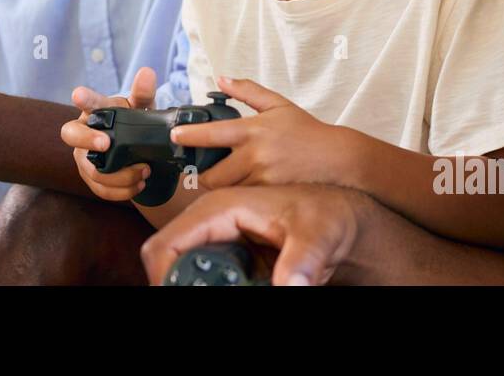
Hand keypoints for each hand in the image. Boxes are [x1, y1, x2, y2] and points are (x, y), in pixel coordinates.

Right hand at [59, 67, 157, 201]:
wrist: (141, 153)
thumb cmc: (134, 123)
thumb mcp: (141, 109)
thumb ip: (143, 93)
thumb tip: (147, 73)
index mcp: (96, 111)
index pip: (87, 102)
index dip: (82, 98)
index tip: (78, 94)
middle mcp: (84, 132)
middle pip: (70, 134)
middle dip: (86, 139)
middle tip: (106, 143)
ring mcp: (84, 157)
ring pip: (90, 169)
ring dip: (119, 174)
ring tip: (144, 171)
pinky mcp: (91, 179)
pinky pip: (100, 189)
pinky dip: (121, 190)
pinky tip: (139, 185)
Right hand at [140, 184, 363, 285]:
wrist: (340, 217)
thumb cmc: (327, 215)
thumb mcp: (318, 236)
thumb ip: (302, 261)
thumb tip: (289, 287)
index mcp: (220, 208)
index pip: (167, 242)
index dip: (163, 276)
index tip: (176, 294)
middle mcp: (210, 222)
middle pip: (170, 261)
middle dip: (178, 283)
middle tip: (207, 293)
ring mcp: (216, 239)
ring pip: (184, 271)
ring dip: (196, 284)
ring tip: (242, 283)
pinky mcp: (227, 255)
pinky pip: (205, 277)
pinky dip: (211, 285)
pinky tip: (242, 286)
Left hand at [170, 77, 355, 187]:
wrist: (337, 159)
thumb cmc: (307, 132)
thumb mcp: (279, 105)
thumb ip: (248, 91)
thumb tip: (221, 78)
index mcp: (252, 130)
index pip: (211, 134)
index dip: (188, 136)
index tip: (175, 135)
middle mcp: (254, 155)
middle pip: (211, 175)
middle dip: (203, 175)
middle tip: (203, 171)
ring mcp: (262, 178)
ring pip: (226, 191)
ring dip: (222, 188)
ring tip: (226, 181)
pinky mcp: (270, 197)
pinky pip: (244, 200)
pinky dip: (239, 197)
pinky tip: (244, 192)